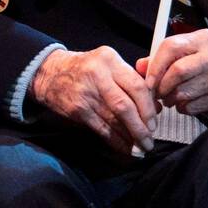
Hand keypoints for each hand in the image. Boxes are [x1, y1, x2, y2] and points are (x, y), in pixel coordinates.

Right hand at [31, 46, 160, 156]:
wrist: (51, 73)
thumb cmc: (87, 68)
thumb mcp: (108, 64)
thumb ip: (130, 80)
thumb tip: (156, 106)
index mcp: (110, 60)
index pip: (136, 86)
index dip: (148, 108)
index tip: (154, 122)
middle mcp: (98, 75)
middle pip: (125, 106)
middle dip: (141, 127)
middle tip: (149, 140)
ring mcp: (86, 94)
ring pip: (114, 120)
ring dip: (129, 137)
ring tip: (140, 147)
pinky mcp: (77, 110)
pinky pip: (101, 129)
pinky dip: (115, 141)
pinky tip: (124, 147)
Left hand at [136, 31, 207, 113]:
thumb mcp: (190, 50)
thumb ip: (163, 57)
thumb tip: (140, 67)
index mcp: (203, 39)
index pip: (172, 47)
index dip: (156, 65)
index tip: (148, 79)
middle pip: (178, 71)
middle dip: (162, 85)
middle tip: (157, 92)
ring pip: (183, 92)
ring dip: (170, 98)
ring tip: (169, 97)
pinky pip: (192, 106)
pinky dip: (182, 107)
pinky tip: (184, 102)